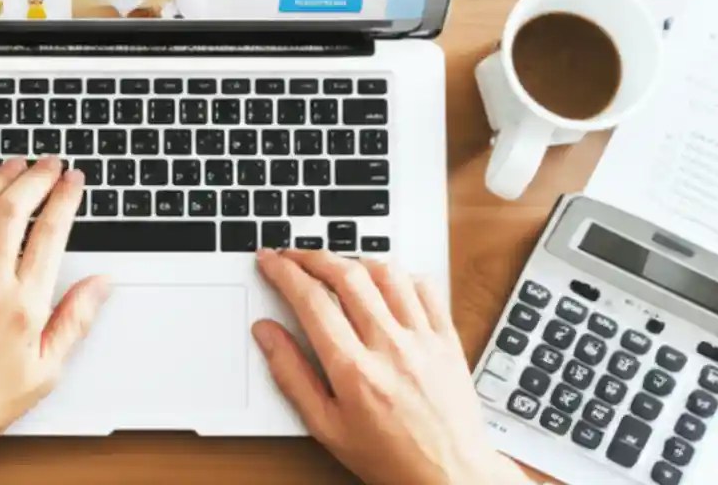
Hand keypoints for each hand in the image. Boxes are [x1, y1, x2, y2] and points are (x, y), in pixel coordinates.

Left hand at [0, 158, 109, 474]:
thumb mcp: (44, 372)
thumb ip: (74, 321)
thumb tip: (99, 285)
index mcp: (22, 305)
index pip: (50, 232)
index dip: (66, 198)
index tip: (74, 181)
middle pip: (13, 207)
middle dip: (36, 176)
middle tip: (49, 163)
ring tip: (15, 165)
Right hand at [252, 249, 529, 484]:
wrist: (451, 477)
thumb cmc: (389, 458)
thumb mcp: (325, 427)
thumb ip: (292, 375)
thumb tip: (266, 333)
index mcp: (354, 371)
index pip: (311, 301)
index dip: (284, 272)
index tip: (270, 261)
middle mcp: (390, 347)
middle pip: (346, 275)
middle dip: (312, 255)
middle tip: (293, 255)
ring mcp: (423, 340)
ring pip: (387, 273)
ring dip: (355, 260)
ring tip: (336, 266)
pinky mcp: (447, 340)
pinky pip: (426, 288)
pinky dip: (401, 275)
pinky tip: (385, 283)